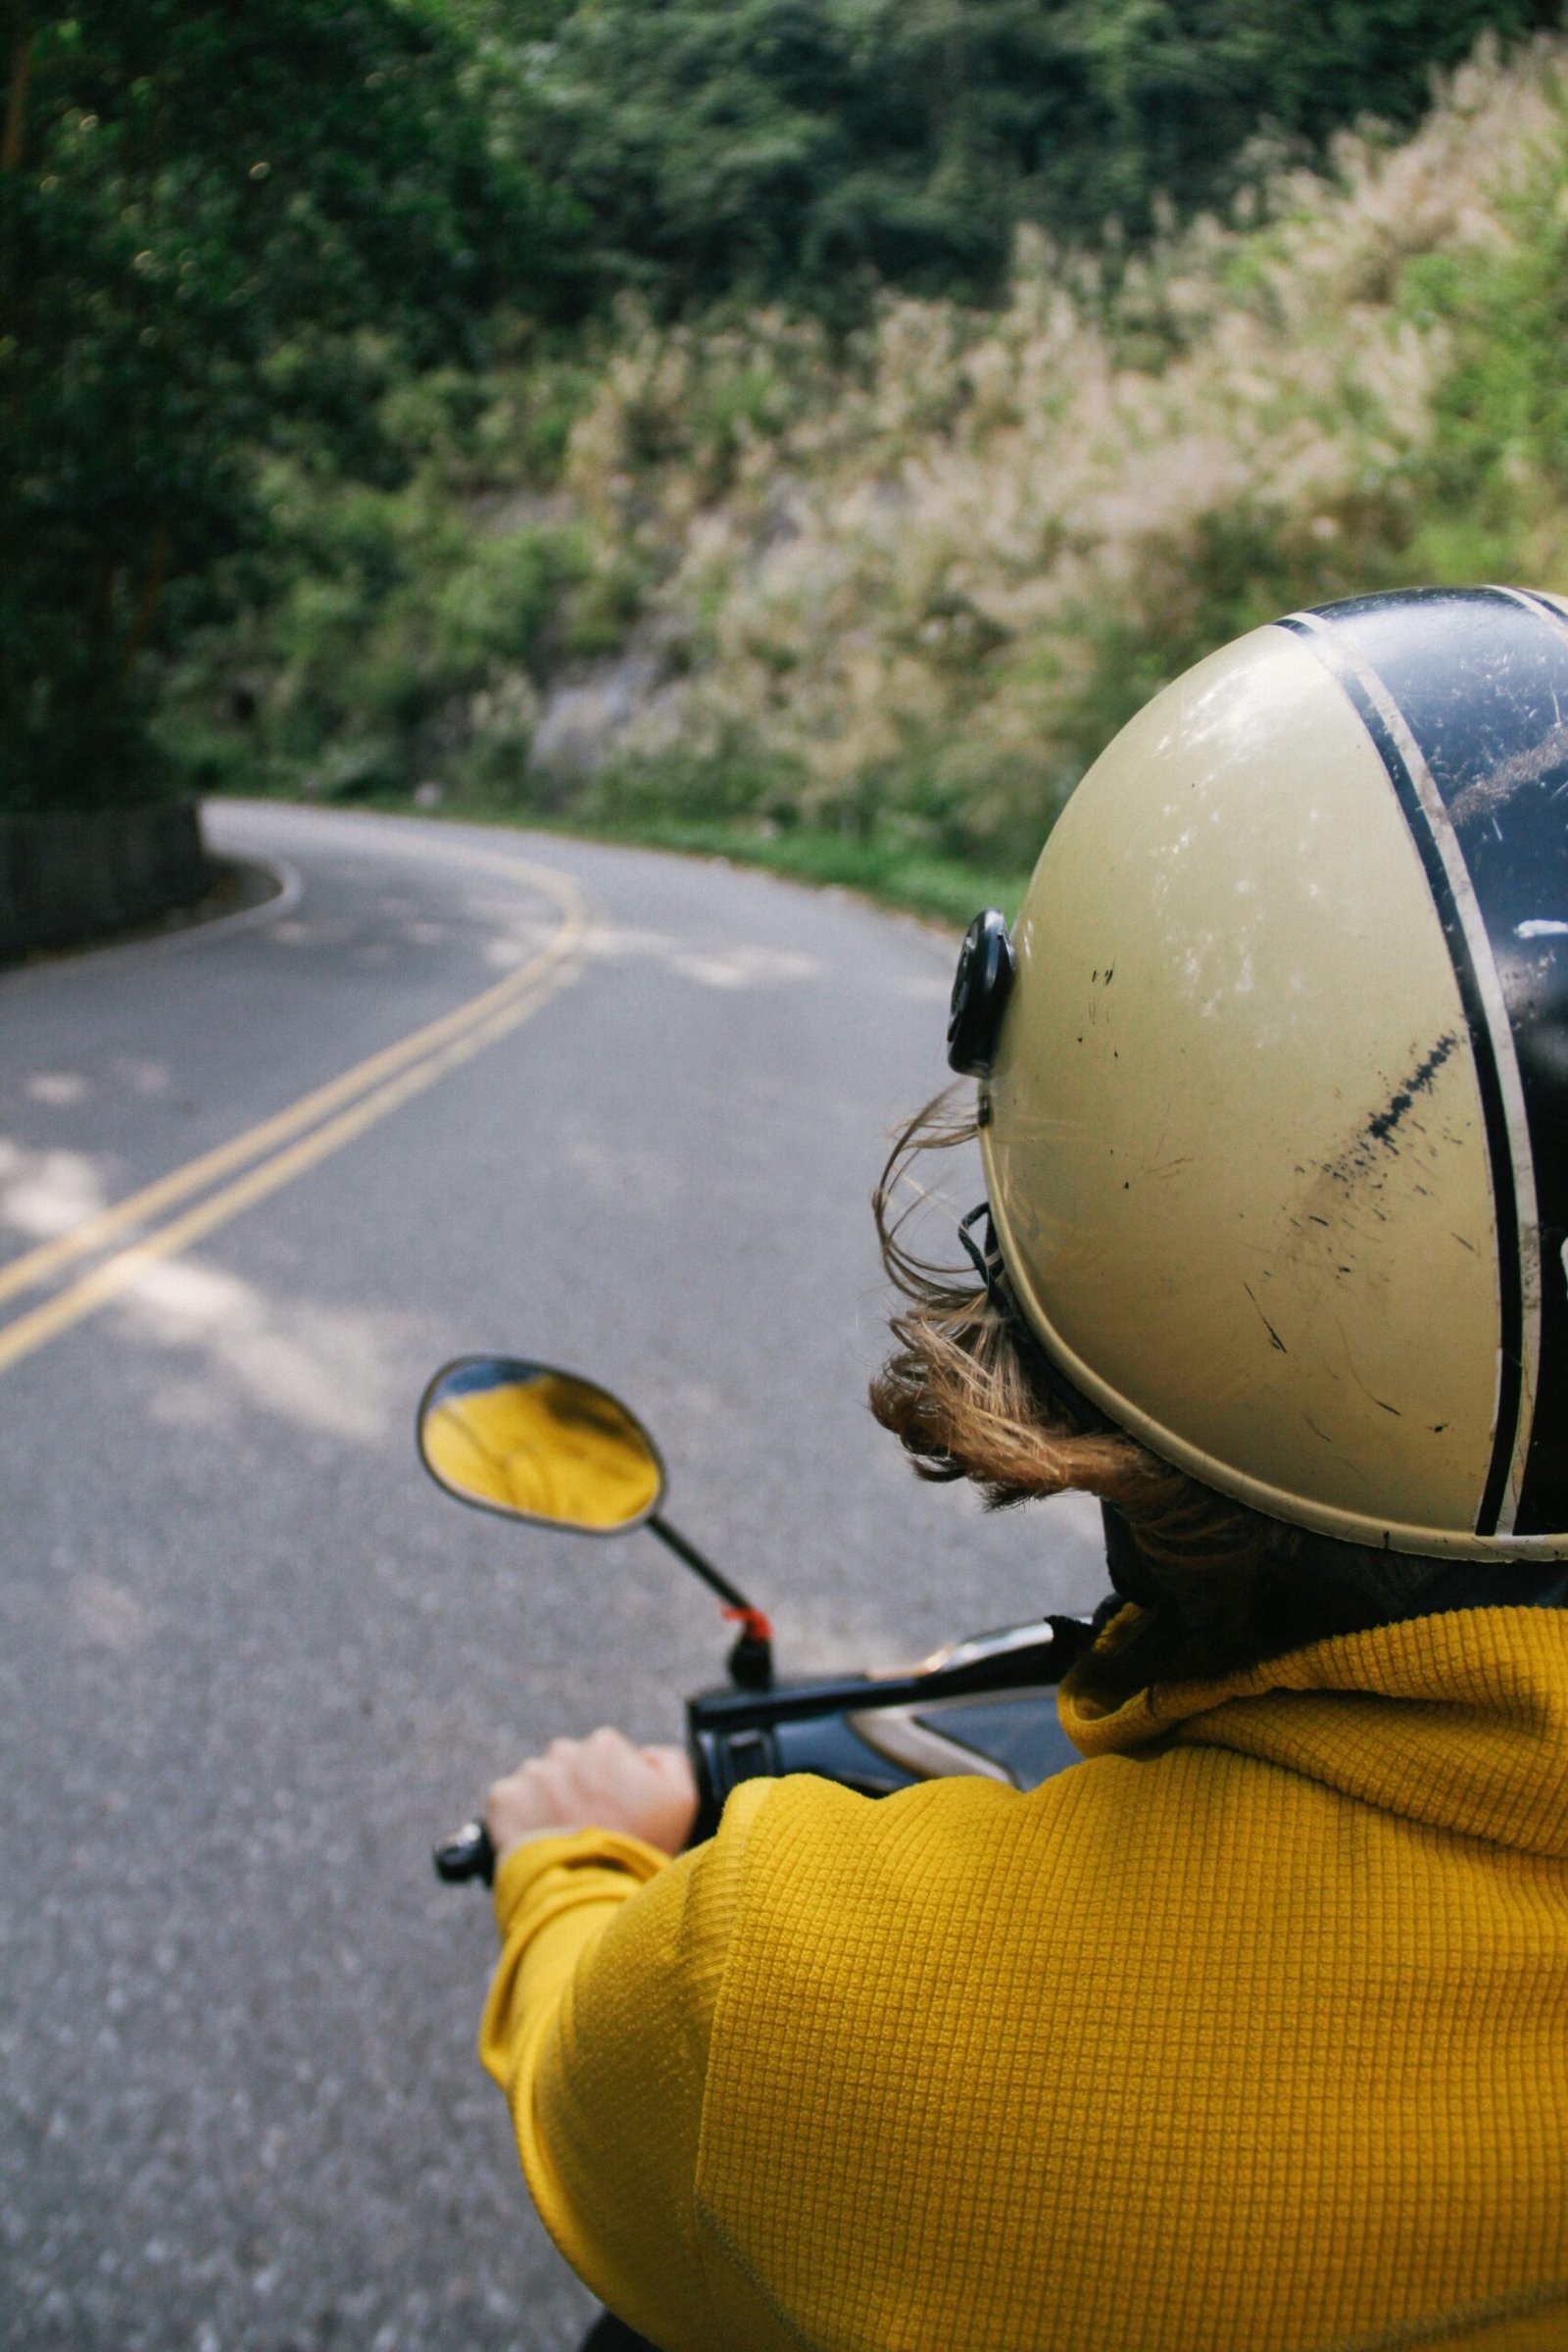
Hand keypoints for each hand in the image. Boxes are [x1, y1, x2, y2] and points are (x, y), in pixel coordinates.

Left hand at [485, 1727, 698, 1860]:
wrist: (590, 1889)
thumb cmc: (639, 1846)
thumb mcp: (682, 1800)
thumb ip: (669, 1761)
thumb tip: (645, 1754)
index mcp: (605, 1746)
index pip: (606, 1754)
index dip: (612, 1785)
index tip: (615, 1813)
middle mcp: (565, 1751)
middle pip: (569, 1765)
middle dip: (576, 1790)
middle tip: (587, 1827)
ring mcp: (531, 1774)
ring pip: (539, 1783)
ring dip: (547, 1804)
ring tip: (562, 1839)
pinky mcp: (503, 1798)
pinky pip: (508, 1801)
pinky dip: (518, 1818)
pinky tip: (537, 1841)